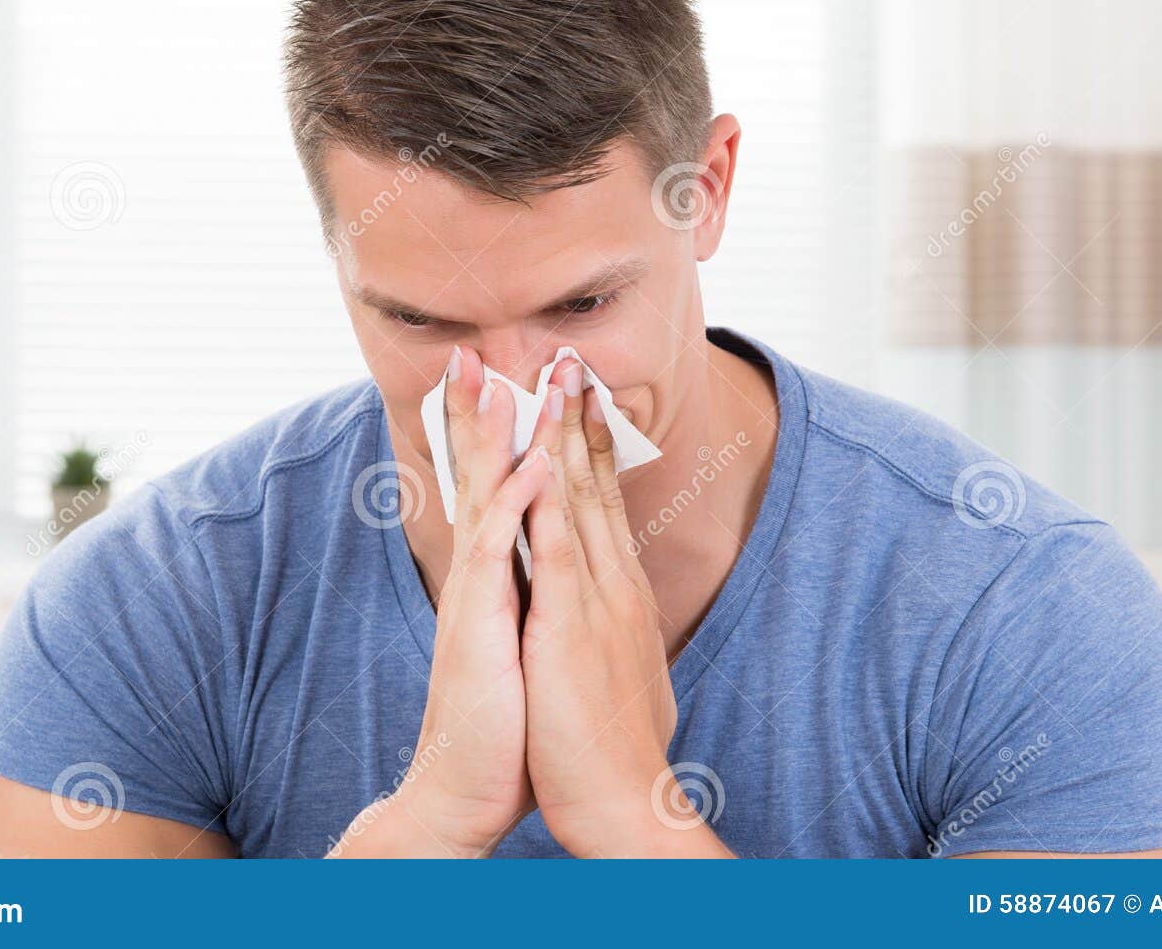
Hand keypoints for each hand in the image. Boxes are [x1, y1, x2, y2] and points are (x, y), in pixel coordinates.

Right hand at [331, 345, 548, 857]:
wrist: (464, 790)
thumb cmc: (500, 726)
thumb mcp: (519, 649)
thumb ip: (525, 604)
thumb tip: (540, 579)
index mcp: (495, 581)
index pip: (497, 491)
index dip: (499, 438)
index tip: (506, 384)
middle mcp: (480, 578)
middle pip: (478, 478)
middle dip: (477, 414)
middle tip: (474, 353)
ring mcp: (477, 596)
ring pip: (483, 499)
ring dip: (490, 437)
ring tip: (495, 378)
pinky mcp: (481, 624)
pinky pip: (497, 552)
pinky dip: (512, 505)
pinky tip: (527, 465)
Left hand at [520, 360, 731, 856]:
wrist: (624, 805)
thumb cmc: (611, 748)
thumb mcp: (618, 673)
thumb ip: (612, 632)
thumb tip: (615, 615)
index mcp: (618, 594)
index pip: (601, 504)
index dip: (589, 446)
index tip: (579, 398)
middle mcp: (612, 585)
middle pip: (593, 485)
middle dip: (580, 418)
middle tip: (570, 357)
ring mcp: (596, 601)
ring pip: (578, 499)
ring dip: (565, 434)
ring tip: (556, 377)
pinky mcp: (571, 626)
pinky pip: (557, 547)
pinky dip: (547, 497)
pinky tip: (537, 455)